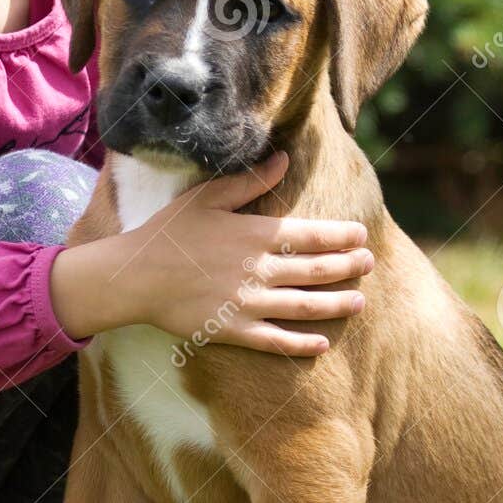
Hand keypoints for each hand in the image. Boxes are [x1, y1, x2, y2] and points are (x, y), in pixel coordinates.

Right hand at [126, 149, 372, 356]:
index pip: (311, 234)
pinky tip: (322, 344)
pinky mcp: (233, 331)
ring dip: (337, 304)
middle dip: (348, 267)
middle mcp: (257, 270)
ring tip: (359, 302)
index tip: (361, 235)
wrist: (133, 277)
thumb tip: (285, 158)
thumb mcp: (207, 197)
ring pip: (305, 306)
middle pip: (316, 270)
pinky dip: (302, 344)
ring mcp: (247, 303)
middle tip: (369, 264)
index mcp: (253, 234)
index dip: (342, 235)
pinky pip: (276, 341)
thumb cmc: (168, 232)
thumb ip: (250, 181)